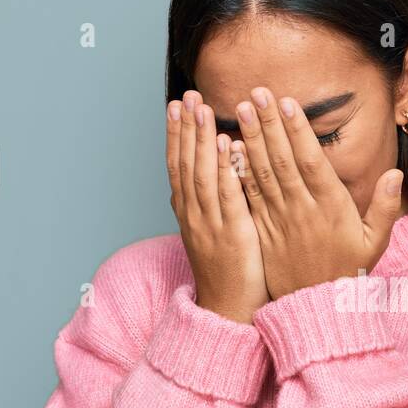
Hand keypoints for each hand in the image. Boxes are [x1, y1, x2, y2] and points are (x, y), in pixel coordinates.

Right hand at [166, 91, 268, 323]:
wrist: (227, 312)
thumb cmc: (228, 274)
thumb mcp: (212, 235)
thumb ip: (210, 205)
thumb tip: (212, 177)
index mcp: (189, 214)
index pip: (178, 166)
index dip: (176, 135)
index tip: (175, 106)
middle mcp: (193, 215)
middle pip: (185, 163)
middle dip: (185, 127)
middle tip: (186, 94)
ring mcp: (210, 224)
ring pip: (200, 173)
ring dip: (199, 137)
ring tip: (200, 107)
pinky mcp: (231, 233)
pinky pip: (226, 194)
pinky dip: (223, 167)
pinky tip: (224, 142)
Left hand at [231, 86, 403, 299]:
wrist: (316, 310)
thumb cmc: (347, 272)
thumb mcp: (374, 243)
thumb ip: (384, 207)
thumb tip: (396, 173)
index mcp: (331, 209)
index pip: (311, 162)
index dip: (298, 131)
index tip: (287, 103)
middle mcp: (302, 211)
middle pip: (282, 161)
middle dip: (269, 124)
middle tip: (256, 93)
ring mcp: (278, 221)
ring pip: (262, 174)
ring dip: (250, 139)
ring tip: (239, 109)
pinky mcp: (261, 231)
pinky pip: (248, 197)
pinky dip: (238, 171)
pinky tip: (229, 148)